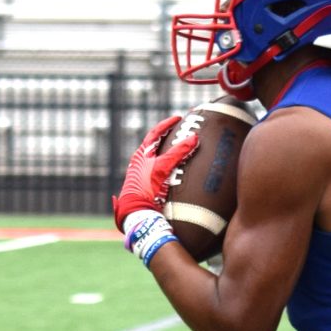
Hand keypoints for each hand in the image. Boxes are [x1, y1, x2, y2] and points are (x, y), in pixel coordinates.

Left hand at [112, 115, 191, 229]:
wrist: (136, 211)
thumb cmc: (145, 187)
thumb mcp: (162, 167)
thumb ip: (178, 152)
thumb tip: (194, 138)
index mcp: (141, 154)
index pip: (154, 134)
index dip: (166, 125)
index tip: (177, 118)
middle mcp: (141, 163)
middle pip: (156, 146)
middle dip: (168, 139)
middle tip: (181, 132)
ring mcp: (144, 175)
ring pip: (158, 160)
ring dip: (170, 155)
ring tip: (182, 152)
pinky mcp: (148, 187)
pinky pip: (162, 173)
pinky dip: (171, 169)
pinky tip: (179, 174)